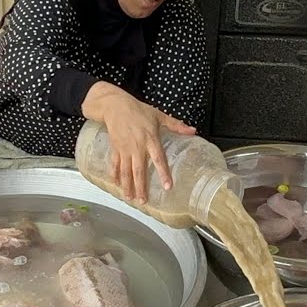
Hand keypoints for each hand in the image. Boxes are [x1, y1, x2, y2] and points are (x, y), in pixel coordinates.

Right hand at [81, 81, 195, 202]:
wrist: (115, 105)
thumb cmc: (138, 110)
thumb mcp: (159, 115)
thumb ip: (176, 125)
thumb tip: (192, 131)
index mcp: (150, 139)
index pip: (158, 159)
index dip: (163, 173)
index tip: (167, 186)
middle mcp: (137, 147)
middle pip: (139, 170)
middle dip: (140, 187)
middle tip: (143, 201)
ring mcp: (124, 149)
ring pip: (125, 171)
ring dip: (127, 185)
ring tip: (130, 198)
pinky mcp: (115, 148)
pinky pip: (114, 164)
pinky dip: (114, 175)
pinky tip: (115, 184)